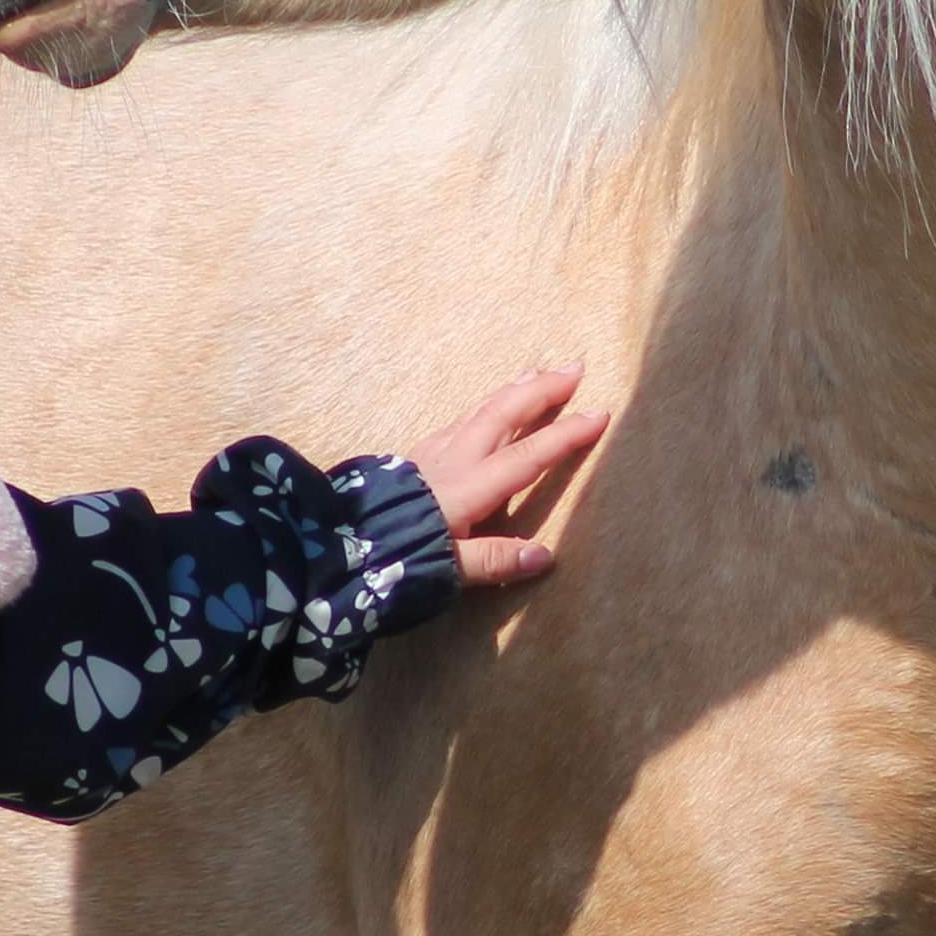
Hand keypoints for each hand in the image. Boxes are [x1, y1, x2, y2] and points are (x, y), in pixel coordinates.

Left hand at [407, 365, 606, 588]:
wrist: (334, 543)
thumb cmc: (391, 557)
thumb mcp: (446, 568)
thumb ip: (493, 561)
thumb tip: (544, 555)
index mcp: (469, 487)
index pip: (529, 455)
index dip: (566, 435)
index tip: (600, 413)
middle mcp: (453, 460)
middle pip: (503, 414)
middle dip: (541, 390)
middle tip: (574, 367)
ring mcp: (430, 454)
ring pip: (479, 412)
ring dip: (512, 392)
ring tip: (534, 375)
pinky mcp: (412, 458)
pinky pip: (457, 423)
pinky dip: (481, 410)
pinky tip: (481, 413)